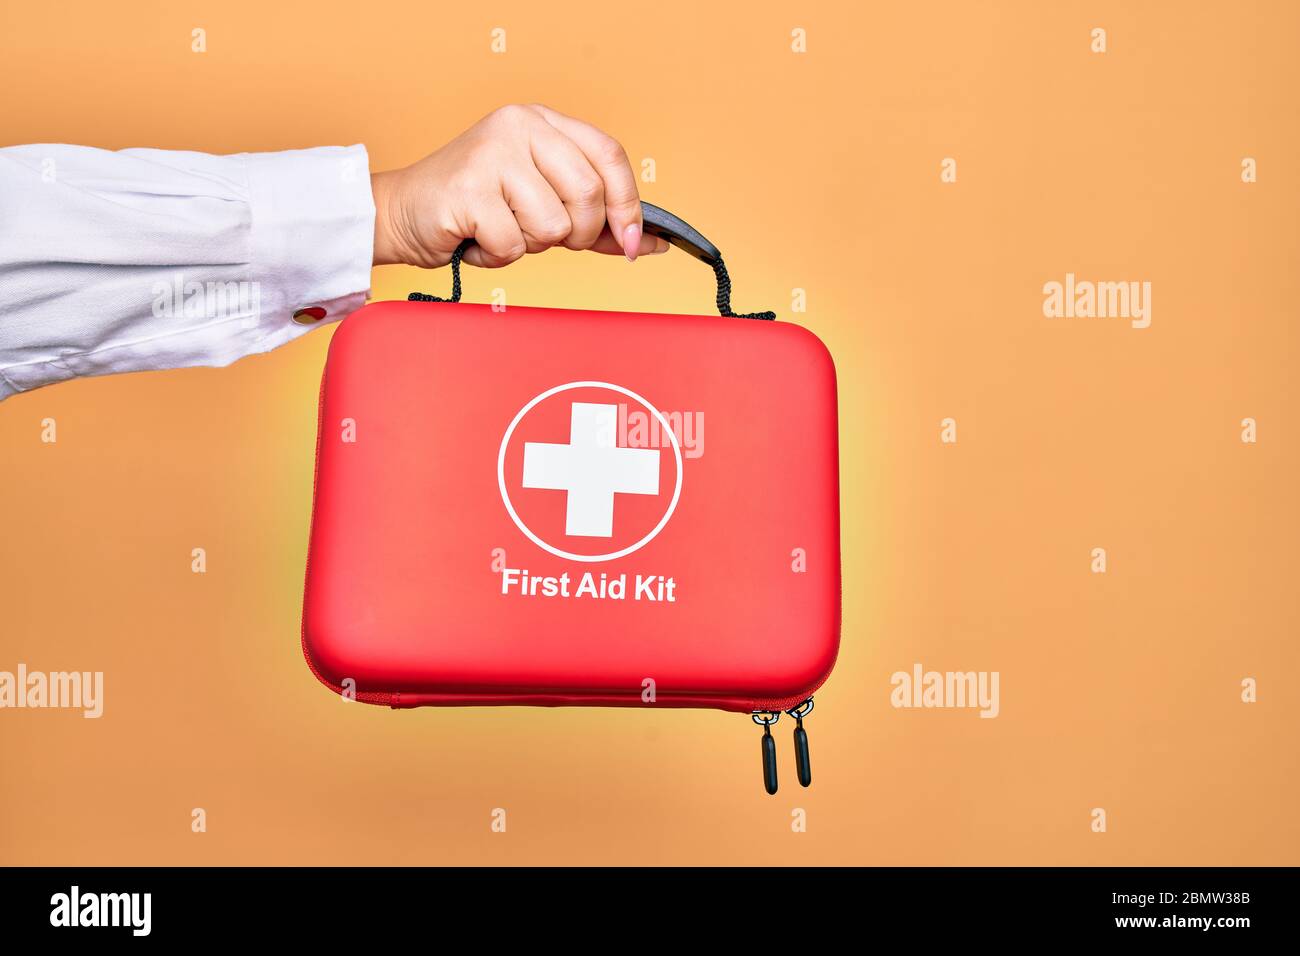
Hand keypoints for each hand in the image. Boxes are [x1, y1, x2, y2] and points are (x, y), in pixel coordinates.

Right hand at [370, 104, 668, 269]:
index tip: (632, 243)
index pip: (609, 156)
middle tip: (543, 237)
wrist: (403, 214)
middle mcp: (520, 126)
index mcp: (543, 122)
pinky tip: (478, 239)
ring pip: (554, 225)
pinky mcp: (469, 188)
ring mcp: (493, 153)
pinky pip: (515, 243)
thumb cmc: (475, 210)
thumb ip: (593, 219)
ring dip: (531, 245)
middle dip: (577, 234)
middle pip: (589, 194)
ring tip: (501, 231)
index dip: (628, 205)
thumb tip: (645, 242)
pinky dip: (499, 257)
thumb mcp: (542, 205)